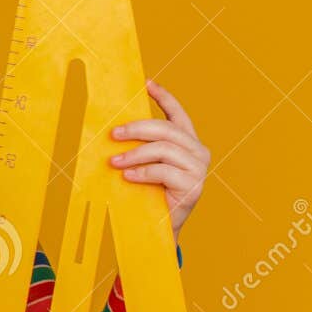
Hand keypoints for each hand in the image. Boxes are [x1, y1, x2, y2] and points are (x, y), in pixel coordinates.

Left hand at [107, 78, 207, 240]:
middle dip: (137, 128)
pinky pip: (164, 171)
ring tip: (114, 162)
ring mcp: (198, 169)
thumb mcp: (144, 164)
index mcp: (187, 142)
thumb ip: (139, 146)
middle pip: (167, 129)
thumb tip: (113, 129)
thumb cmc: (147, 192)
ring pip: (164, 149)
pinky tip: (128, 176)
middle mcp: (197, 152)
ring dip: (134, 154)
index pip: (178, 113)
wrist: (158, 228)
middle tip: (114, 134)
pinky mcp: (193, 187)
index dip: (164, 96)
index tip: (146, 83)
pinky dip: (142, 172)